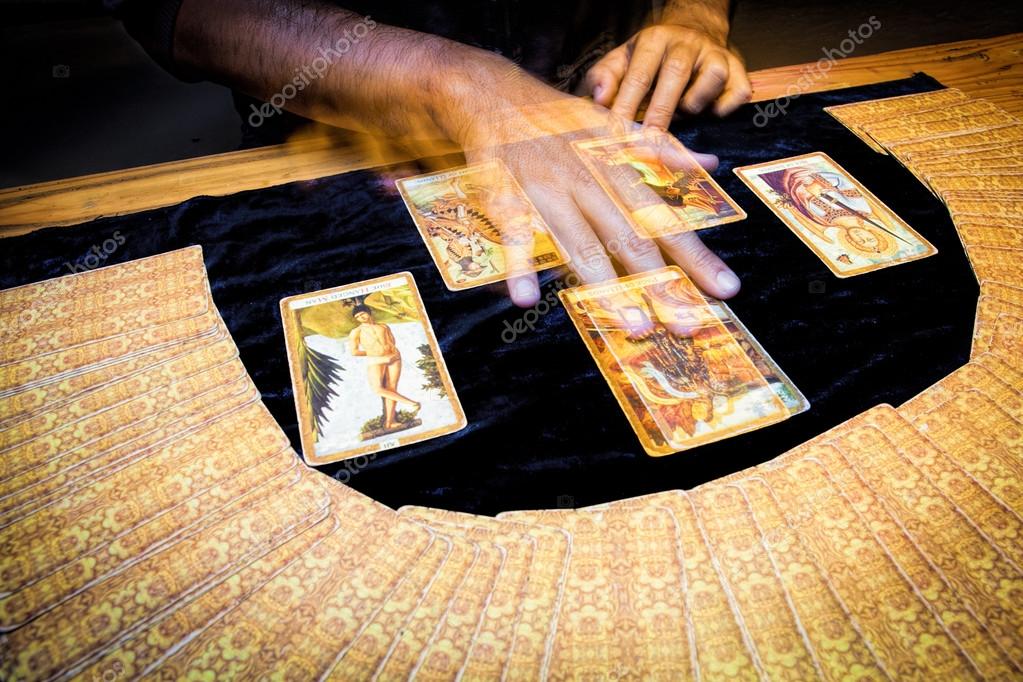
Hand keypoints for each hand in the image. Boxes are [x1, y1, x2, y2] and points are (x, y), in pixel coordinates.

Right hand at [449, 70, 740, 307]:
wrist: (494, 94)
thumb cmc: (558, 119)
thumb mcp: (614, 126)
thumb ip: (661, 150)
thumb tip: (710, 162)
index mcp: (617, 169)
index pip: (664, 219)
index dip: (696, 256)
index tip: (726, 289)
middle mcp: (588, 182)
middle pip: (630, 238)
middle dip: (660, 283)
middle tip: (686, 324)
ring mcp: (547, 191)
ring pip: (580, 242)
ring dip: (606, 285)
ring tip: (632, 323)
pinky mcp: (507, 198)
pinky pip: (512, 235)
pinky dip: (517, 265)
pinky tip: (524, 298)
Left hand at [580, 22, 750, 127]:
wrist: (691, 33)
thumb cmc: (650, 57)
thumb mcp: (622, 60)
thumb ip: (605, 77)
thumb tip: (600, 98)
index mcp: (655, 39)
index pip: (640, 74)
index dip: (627, 105)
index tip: (616, 131)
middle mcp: (687, 43)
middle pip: (676, 73)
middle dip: (661, 112)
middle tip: (648, 140)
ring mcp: (715, 55)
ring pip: (713, 76)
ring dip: (696, 103)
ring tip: (684, 112)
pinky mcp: (738, 70)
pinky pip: (737, 93)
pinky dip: (723, 108)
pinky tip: (708, 112)